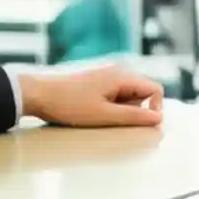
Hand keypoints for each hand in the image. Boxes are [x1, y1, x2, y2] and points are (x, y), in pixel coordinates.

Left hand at [18, 66, 163, 127]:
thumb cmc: (70, 105)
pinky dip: (111, 107)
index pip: (155, 89)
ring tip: (99, 116)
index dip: (155, 108)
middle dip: (135, 110)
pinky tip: (93, 112)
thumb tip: (159, 118)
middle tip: (113, 120)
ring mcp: (107, 76)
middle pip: (143, 92)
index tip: (141, 125)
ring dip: (122, 110)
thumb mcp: (104, 116)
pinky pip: (115, 95)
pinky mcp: (97, 82)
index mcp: (122, 77)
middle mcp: (118, 72)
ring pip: (129, 96)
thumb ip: (134, 117)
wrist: (39, 95)